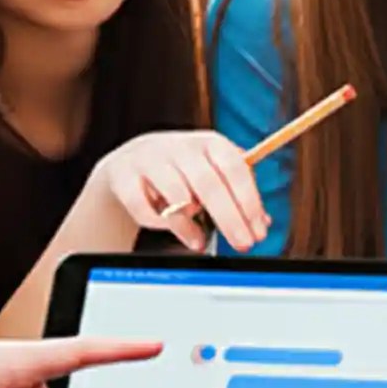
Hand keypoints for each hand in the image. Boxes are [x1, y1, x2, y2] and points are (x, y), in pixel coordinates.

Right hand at [94, 131, 270, 251]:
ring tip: (202, 242)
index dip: (249, 201)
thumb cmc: (183, 171)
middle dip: (229, 219)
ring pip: (177, 196)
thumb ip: (238, 194)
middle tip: (243, 244)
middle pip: (209, 184)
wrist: (131, 163)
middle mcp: (181, 147)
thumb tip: (262, 222)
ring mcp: (151, 159)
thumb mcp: (213, 173)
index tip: (259, 230)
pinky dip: (162, 225)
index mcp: (210, 143)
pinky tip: (176, 232)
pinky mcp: (124, 176)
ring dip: (192, 224)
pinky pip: (144, 207)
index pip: (235, 168)